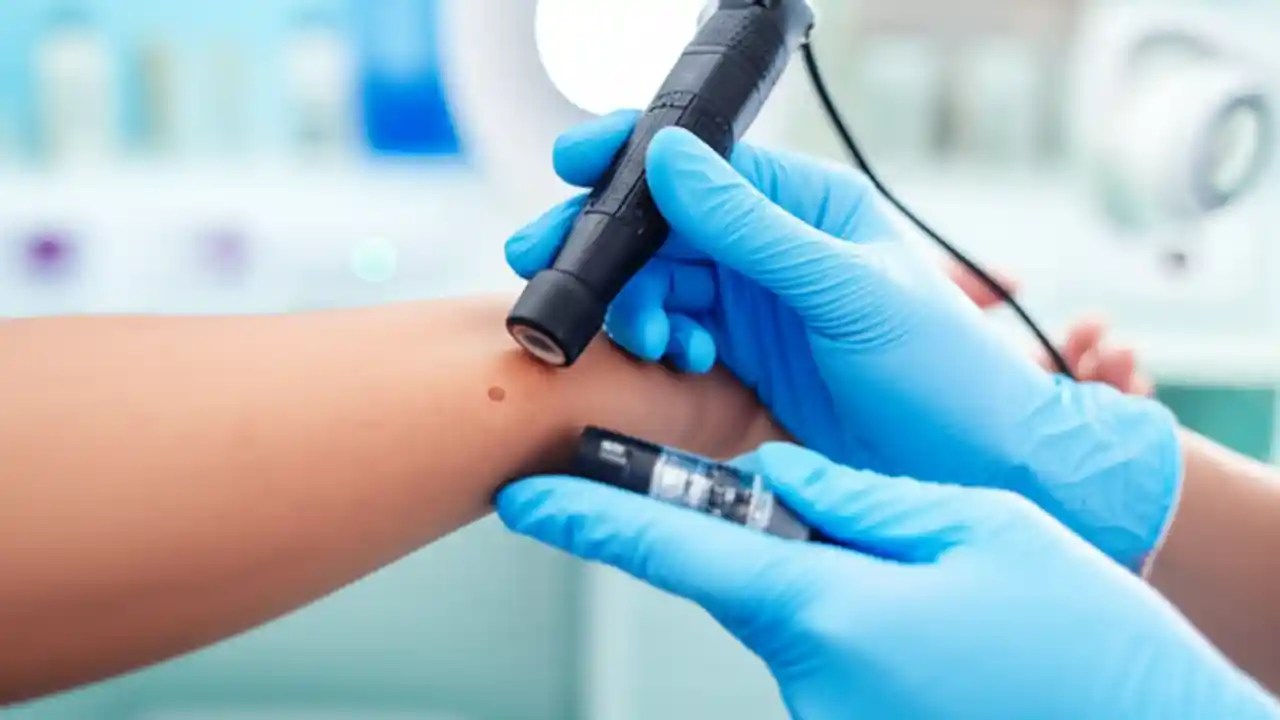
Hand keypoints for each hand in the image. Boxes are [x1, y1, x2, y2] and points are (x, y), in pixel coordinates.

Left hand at [498, 445, 1276, 719]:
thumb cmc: (1075, 636)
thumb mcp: (975, 532)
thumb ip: (855, 500)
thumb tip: (776, 475)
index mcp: (823, 608)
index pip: (671, 553)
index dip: (588, 519)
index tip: (523, 498)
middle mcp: (806, 672)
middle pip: (731, 576)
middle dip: (734, 529)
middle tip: (787, 490)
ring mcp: (826, 709)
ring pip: (785, 609)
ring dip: (813, 570)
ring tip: (915, 565)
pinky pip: (822, 647)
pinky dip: (846, 611)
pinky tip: (916, 609)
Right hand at [505, 112, 1178, 568]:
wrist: (973, 465)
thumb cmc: (940, 369)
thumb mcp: (844, 290)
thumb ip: (753, 227)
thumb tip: (669, 157)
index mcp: (807, 204)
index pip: (703, 162)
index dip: (630, 160)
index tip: (571, 167)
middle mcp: (773, 244)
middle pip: (664, 225)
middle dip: (605, 243)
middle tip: (543, 263)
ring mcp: (755, 302)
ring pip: (660, 283)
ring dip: (632, 305)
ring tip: (647, 338)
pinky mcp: (744, 356)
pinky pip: (674, 334)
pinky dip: (658, 345)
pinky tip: (677, 361)